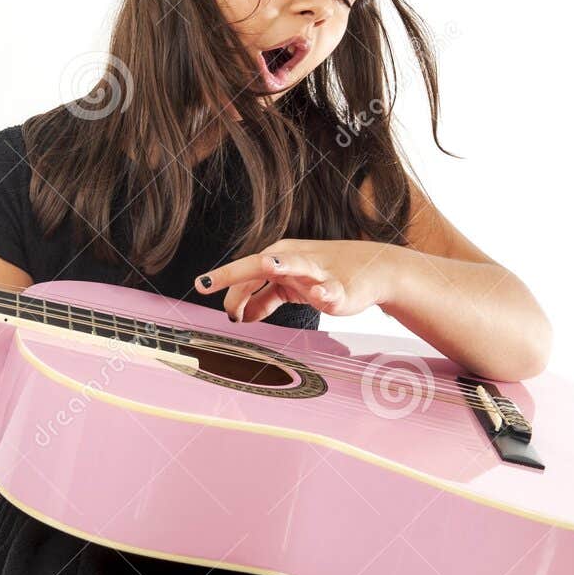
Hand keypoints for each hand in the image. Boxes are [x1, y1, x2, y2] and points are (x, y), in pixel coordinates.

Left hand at [194, 238, 403, 322]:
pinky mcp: (339, 287)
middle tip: (206, 283)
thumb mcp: (288, 287)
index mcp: (277, 259)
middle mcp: (292, 260)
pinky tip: (319, 295)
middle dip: (233, 274)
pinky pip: (331, 290)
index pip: (244, 271)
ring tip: (267, 265)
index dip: (223, 283)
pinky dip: (325, 292)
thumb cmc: (324, 275)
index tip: (201, 288)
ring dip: (281, 265)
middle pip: (258, 265)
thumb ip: (263, 299)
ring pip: (296, 265)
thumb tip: (241, 315)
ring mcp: (316, 272)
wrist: (372, 271)